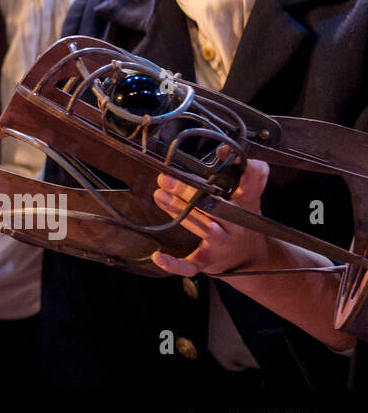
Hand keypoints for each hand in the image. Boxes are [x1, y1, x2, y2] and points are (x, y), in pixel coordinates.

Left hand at [150, 152, 269, 276]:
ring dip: (179, 210)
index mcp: (247, 205)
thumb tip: (223, 148)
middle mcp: (236, 224)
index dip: (247, 171)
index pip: (252, 184)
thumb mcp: (247, 197)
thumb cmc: (241, 221)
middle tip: (166, 178)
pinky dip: (175, 263)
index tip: (224, 152)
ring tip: (159, 195)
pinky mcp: (209, 261)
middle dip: (189, 192)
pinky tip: (158, 256)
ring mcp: (222, 244)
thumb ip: (239, 175)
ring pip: (202, 227)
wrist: (251, 259)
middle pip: (215, 205)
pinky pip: (191, 264)